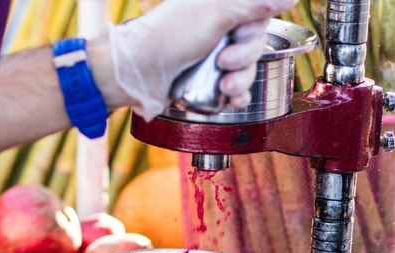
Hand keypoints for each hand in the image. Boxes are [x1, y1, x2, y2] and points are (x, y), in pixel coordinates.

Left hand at [109, 0, 298, 120]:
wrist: (138, 73)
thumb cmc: (170, 37)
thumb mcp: (217, 14)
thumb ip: (255, 5)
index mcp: (219, 5)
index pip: (257, 14)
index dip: (254, 28)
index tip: (242, 33)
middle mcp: (217, 26)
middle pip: (254, 42)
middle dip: (244, 58)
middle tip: (225, 63)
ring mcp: (211, 54)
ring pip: (245, 68)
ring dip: (239, 80)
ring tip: (224, 88)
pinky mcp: (206, 78)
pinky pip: (234, 88)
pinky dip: (236, 96)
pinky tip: (231, 100)